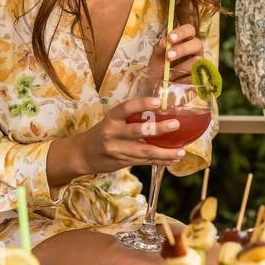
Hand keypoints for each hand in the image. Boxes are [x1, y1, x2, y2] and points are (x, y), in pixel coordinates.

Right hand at [72, 96, 187, 173]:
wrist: (83, 154)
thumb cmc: (103, 132)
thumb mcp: (111, 120)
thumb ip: (131, 117)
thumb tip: (160, 110)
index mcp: (111, 119)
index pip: (125, 108)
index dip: (141, 104)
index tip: (157, 102)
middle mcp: (113, 134)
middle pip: (137, 131)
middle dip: (158, 129)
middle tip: (176, 124)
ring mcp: (117, 150)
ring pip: (145, 152)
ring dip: (165, 152)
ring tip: (181, 151)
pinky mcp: (123, 162)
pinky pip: (145, 162)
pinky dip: (160, 161)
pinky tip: (173, 159)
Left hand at [150, 24, 203, 81]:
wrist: (159, 81)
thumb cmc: (160, 63)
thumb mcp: (157, 54)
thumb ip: (160, 48)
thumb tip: (164, 43)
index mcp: (187, 39)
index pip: (189, 29)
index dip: (181, 32)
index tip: (169, 38)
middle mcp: (196, 49)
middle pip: (197, 44)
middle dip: (182, 49)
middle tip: (168, 56)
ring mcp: (200, 63)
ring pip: (197, 61)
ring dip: (181, 67)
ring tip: (168, 73)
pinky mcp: (199, 76)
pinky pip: (195, 76)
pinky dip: (183, 79)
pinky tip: (174, 81)